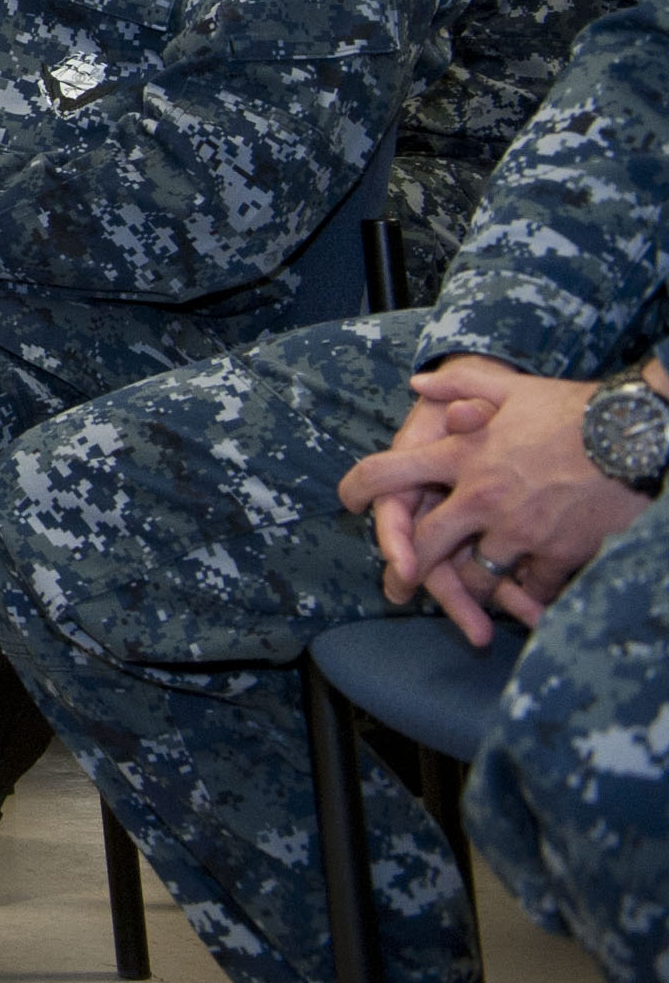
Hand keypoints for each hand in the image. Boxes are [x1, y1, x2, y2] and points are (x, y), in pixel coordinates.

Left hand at [338, 357, 650, 641]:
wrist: (635, 436)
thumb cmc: (574, 410)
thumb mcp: (512, 387)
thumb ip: (460, 385)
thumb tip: (419, 384)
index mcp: (463, 454)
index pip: (390, 473)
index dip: (359, 489)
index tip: (347, 500)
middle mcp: (481, 496)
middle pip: (424, 543)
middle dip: (406, 568)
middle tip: (399, 583)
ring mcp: (519, 530)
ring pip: (475, 574)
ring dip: (467, 587)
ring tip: (464, 598)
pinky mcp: (557, 553)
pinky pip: (529, 587)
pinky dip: (523, 595)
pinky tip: (520, 598)